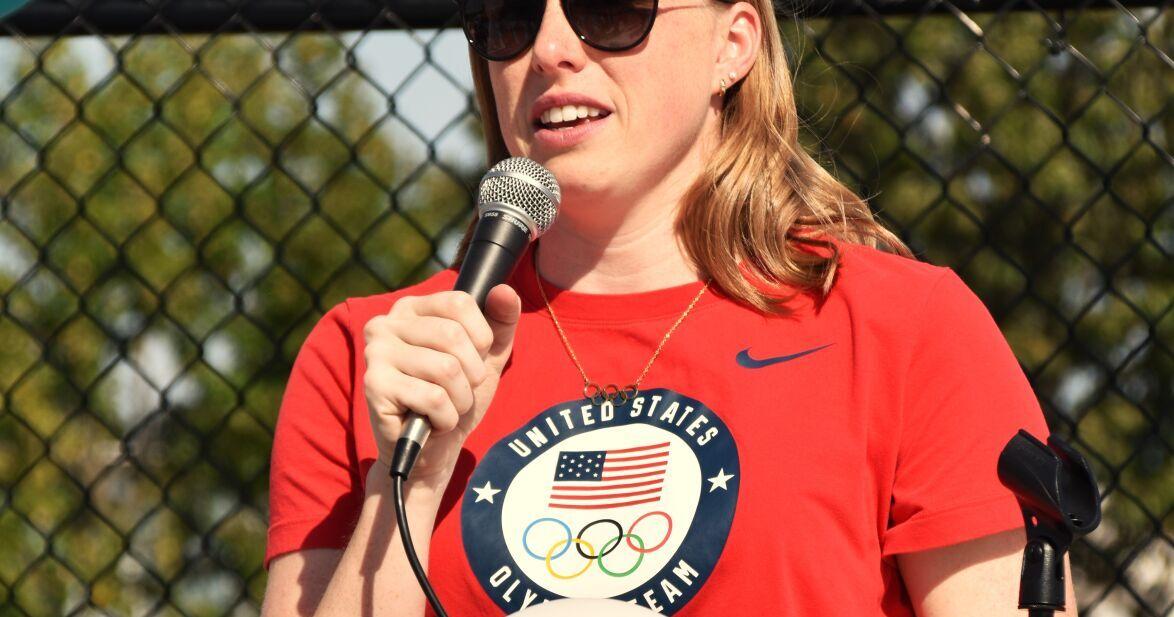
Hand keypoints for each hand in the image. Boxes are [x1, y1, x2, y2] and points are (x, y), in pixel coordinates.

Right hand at [362, 284, 521, 491]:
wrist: (432, 450)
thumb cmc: (455, 396)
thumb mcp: (486, 357)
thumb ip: (501, 322)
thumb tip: (505, 291)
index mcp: (411, 309)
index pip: (459, 302)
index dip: (481, 335)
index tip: (475, 358)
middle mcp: (386, 324)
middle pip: (453, 336)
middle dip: (471, 374)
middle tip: (459, 391)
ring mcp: (376, 353)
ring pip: (446, 369)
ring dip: (460, 399)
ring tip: (445, 408)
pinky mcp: (374, 385)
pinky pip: (434, 398)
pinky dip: (446, 418)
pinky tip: (431, 422)